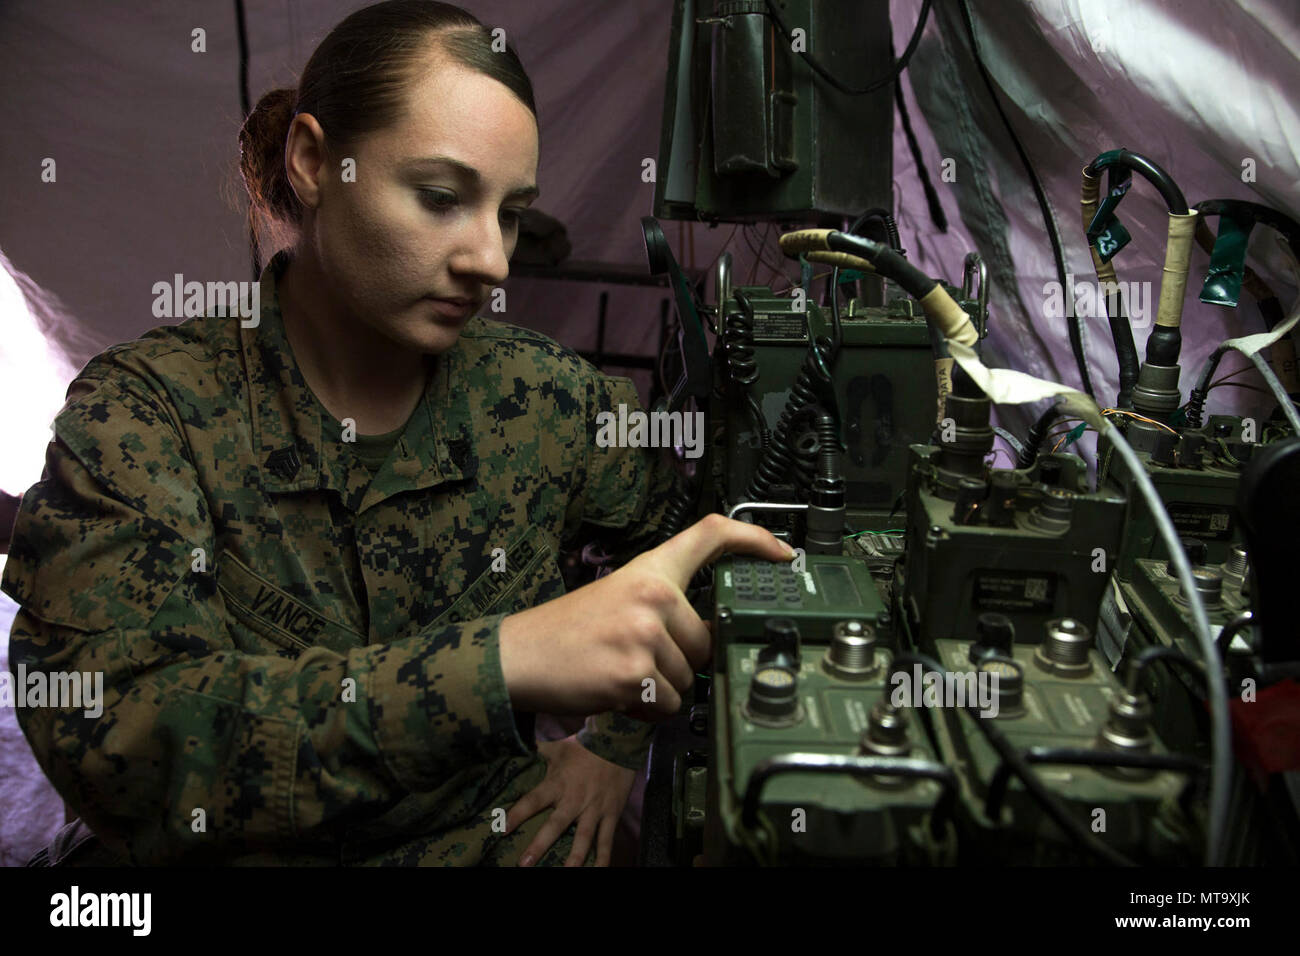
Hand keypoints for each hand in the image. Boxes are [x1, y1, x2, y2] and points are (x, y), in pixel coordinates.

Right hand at [499, 513, 791, 719]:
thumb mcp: (619, 594)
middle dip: (682, 661)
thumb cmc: (568, 631)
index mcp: (650, 570)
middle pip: (706, 641)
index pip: (710, 534)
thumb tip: (712, 633)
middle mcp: (653, 595)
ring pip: (689, 678)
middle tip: (639, 657)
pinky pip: (668, 703)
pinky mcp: (634, 672)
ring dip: (662, 687)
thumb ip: (665, 603)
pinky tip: (618, 691)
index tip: (783, 553)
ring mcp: (644, 633)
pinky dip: (647, 708)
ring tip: (622, 672)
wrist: (520, 656)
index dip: (755, 537)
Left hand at [507, 735, 635, 866]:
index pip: (533, 800)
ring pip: (584, 838)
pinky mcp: (611, 815)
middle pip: (555, 826)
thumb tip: (517, 744)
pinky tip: (598, 873)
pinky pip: (607, 841)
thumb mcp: (557, 748)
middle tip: (524, 864)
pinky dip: (603, 859)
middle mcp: (575, 799)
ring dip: (574, 859)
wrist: (618, 743)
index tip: (501, 829)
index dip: (517, 814)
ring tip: (565, 874)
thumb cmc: (583, 747)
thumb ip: (536, 751)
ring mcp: (594, 809)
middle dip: (539, 845)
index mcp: (558, 784)